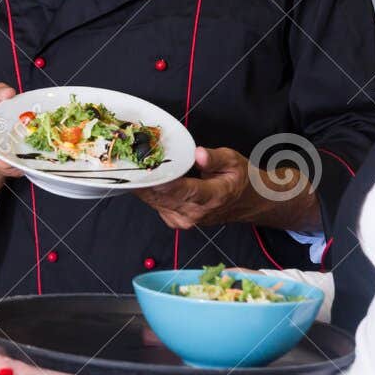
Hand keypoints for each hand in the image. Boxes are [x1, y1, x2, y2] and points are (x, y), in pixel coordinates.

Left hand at [133, 145, 318, 229]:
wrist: (248, 203)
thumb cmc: (240, 179)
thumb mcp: (233, 160)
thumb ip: (214, 158)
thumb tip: (198, 154)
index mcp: (211, 197)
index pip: (179, 190)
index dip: (157, 180)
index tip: (140, 168)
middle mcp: (194, 213)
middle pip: (160, 197)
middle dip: (143, 180)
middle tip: (126, 160)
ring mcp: (184, 220)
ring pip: (154, 202)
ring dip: (142, 186)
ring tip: (129, 165)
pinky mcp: (176, 220)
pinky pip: (156, 205)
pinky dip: (148, 192)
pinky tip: (142, 178)